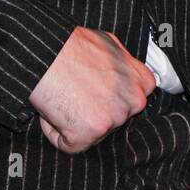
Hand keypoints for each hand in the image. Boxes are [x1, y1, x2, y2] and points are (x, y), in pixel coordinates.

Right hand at [28, 26, 156, 153]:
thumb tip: (122, 73)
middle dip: (93, 111)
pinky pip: (69, 144)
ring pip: (92, 132)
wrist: (47, 52)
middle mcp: (133, 101)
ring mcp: (114, 119)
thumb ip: (123, 66)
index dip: (108, 98)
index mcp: (142, 82)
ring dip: (74, 121)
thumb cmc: (72, 46)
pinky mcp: (91, 133)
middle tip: (75, 92)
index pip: (130, 102)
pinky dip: (56, 131)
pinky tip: (53, 110)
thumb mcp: (110, 45)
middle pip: (112, 119)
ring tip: (63, 96)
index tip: (95, 93)